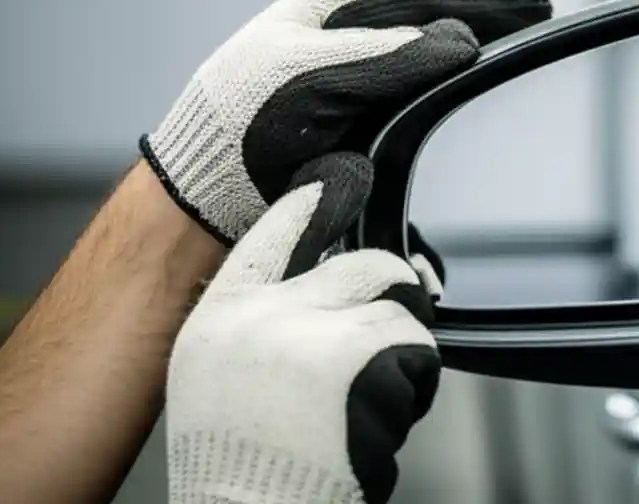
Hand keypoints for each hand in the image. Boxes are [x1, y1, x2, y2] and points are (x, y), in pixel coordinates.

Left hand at [142, 0, 551, 242]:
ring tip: (508, 30)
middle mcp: (335, 22)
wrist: (204, 189)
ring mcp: (338, 57)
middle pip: (424, 7)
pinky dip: (440, 63)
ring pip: (417, 36)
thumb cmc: (243, 129)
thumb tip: (459, 42)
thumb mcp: (314, 81)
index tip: (530, 2)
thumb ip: (385, 57)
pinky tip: (459, 68)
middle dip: (480, 7)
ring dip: (465, 32)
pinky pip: (405, 71)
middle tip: (534, 6)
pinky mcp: (340, 98)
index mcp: (327, 3)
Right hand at [167, 153, 442, 503]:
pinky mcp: (357, 361)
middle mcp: (261, 315)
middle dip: (397, 298)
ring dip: (405, 359)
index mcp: (219, 319)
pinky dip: (414, 391)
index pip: (270, 238)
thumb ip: (269, 324)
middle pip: (367, 266)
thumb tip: (348, 284)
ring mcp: (310, 333)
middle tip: (392, 339)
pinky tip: (374, 427)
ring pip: (403, 313)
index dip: (311, 203)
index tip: (339, 176)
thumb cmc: (243, 462)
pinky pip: (419, 355)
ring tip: (366, 405)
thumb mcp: (223, 378)